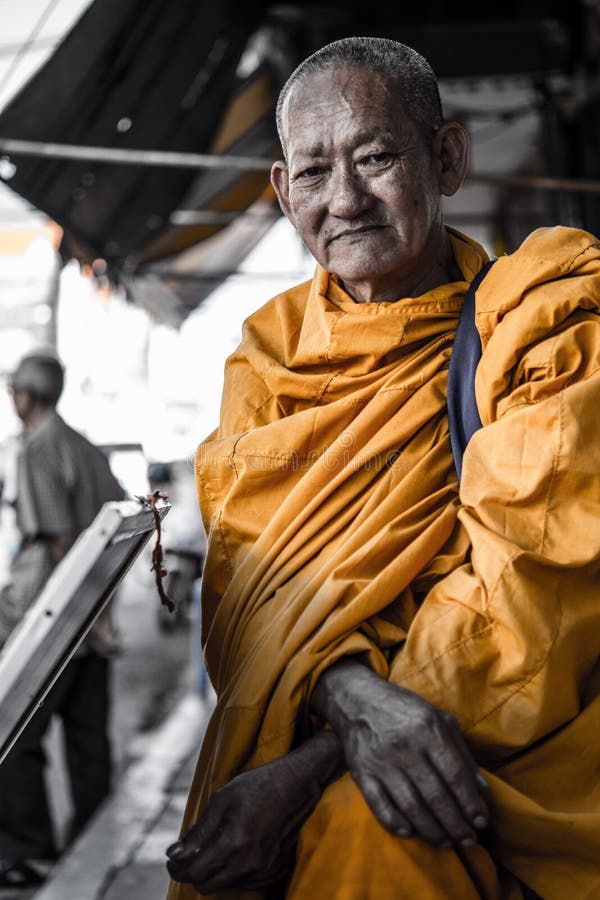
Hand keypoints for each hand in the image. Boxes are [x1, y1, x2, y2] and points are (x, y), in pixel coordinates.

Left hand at [166, 731, 341, 891]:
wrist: (297, 784)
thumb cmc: (258, 786)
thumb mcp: (222, 800)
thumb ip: (198, 832)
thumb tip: (174, 854)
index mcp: (233, 843)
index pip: (194, 872)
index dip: (177, 867)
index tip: (172, 858)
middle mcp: (249, 863)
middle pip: (206, 885)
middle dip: (191, 872)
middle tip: (187, 855)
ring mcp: (264, 869)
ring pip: (225, 886)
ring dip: (212, 873)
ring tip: (210, 850)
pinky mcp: (275, 870)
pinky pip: (244, 883)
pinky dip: (232, 872)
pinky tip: (232, 853)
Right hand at [311, 658, 488, 847]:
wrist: (358, 699)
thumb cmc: (405, 710)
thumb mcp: (439, 720)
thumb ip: (462, 753)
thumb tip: (481, 790)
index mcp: (428, 729)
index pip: (455, 775)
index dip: (471, 803)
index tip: (481, 822)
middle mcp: (405, 746)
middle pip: (436, 797)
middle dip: (456, 825)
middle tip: (468, 840)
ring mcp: (381, 761)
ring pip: (411, 807)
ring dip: (432, 831)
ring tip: (446, 842)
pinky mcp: (361, 772)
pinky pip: (379, 805)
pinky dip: (394, 822)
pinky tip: (409, 832)